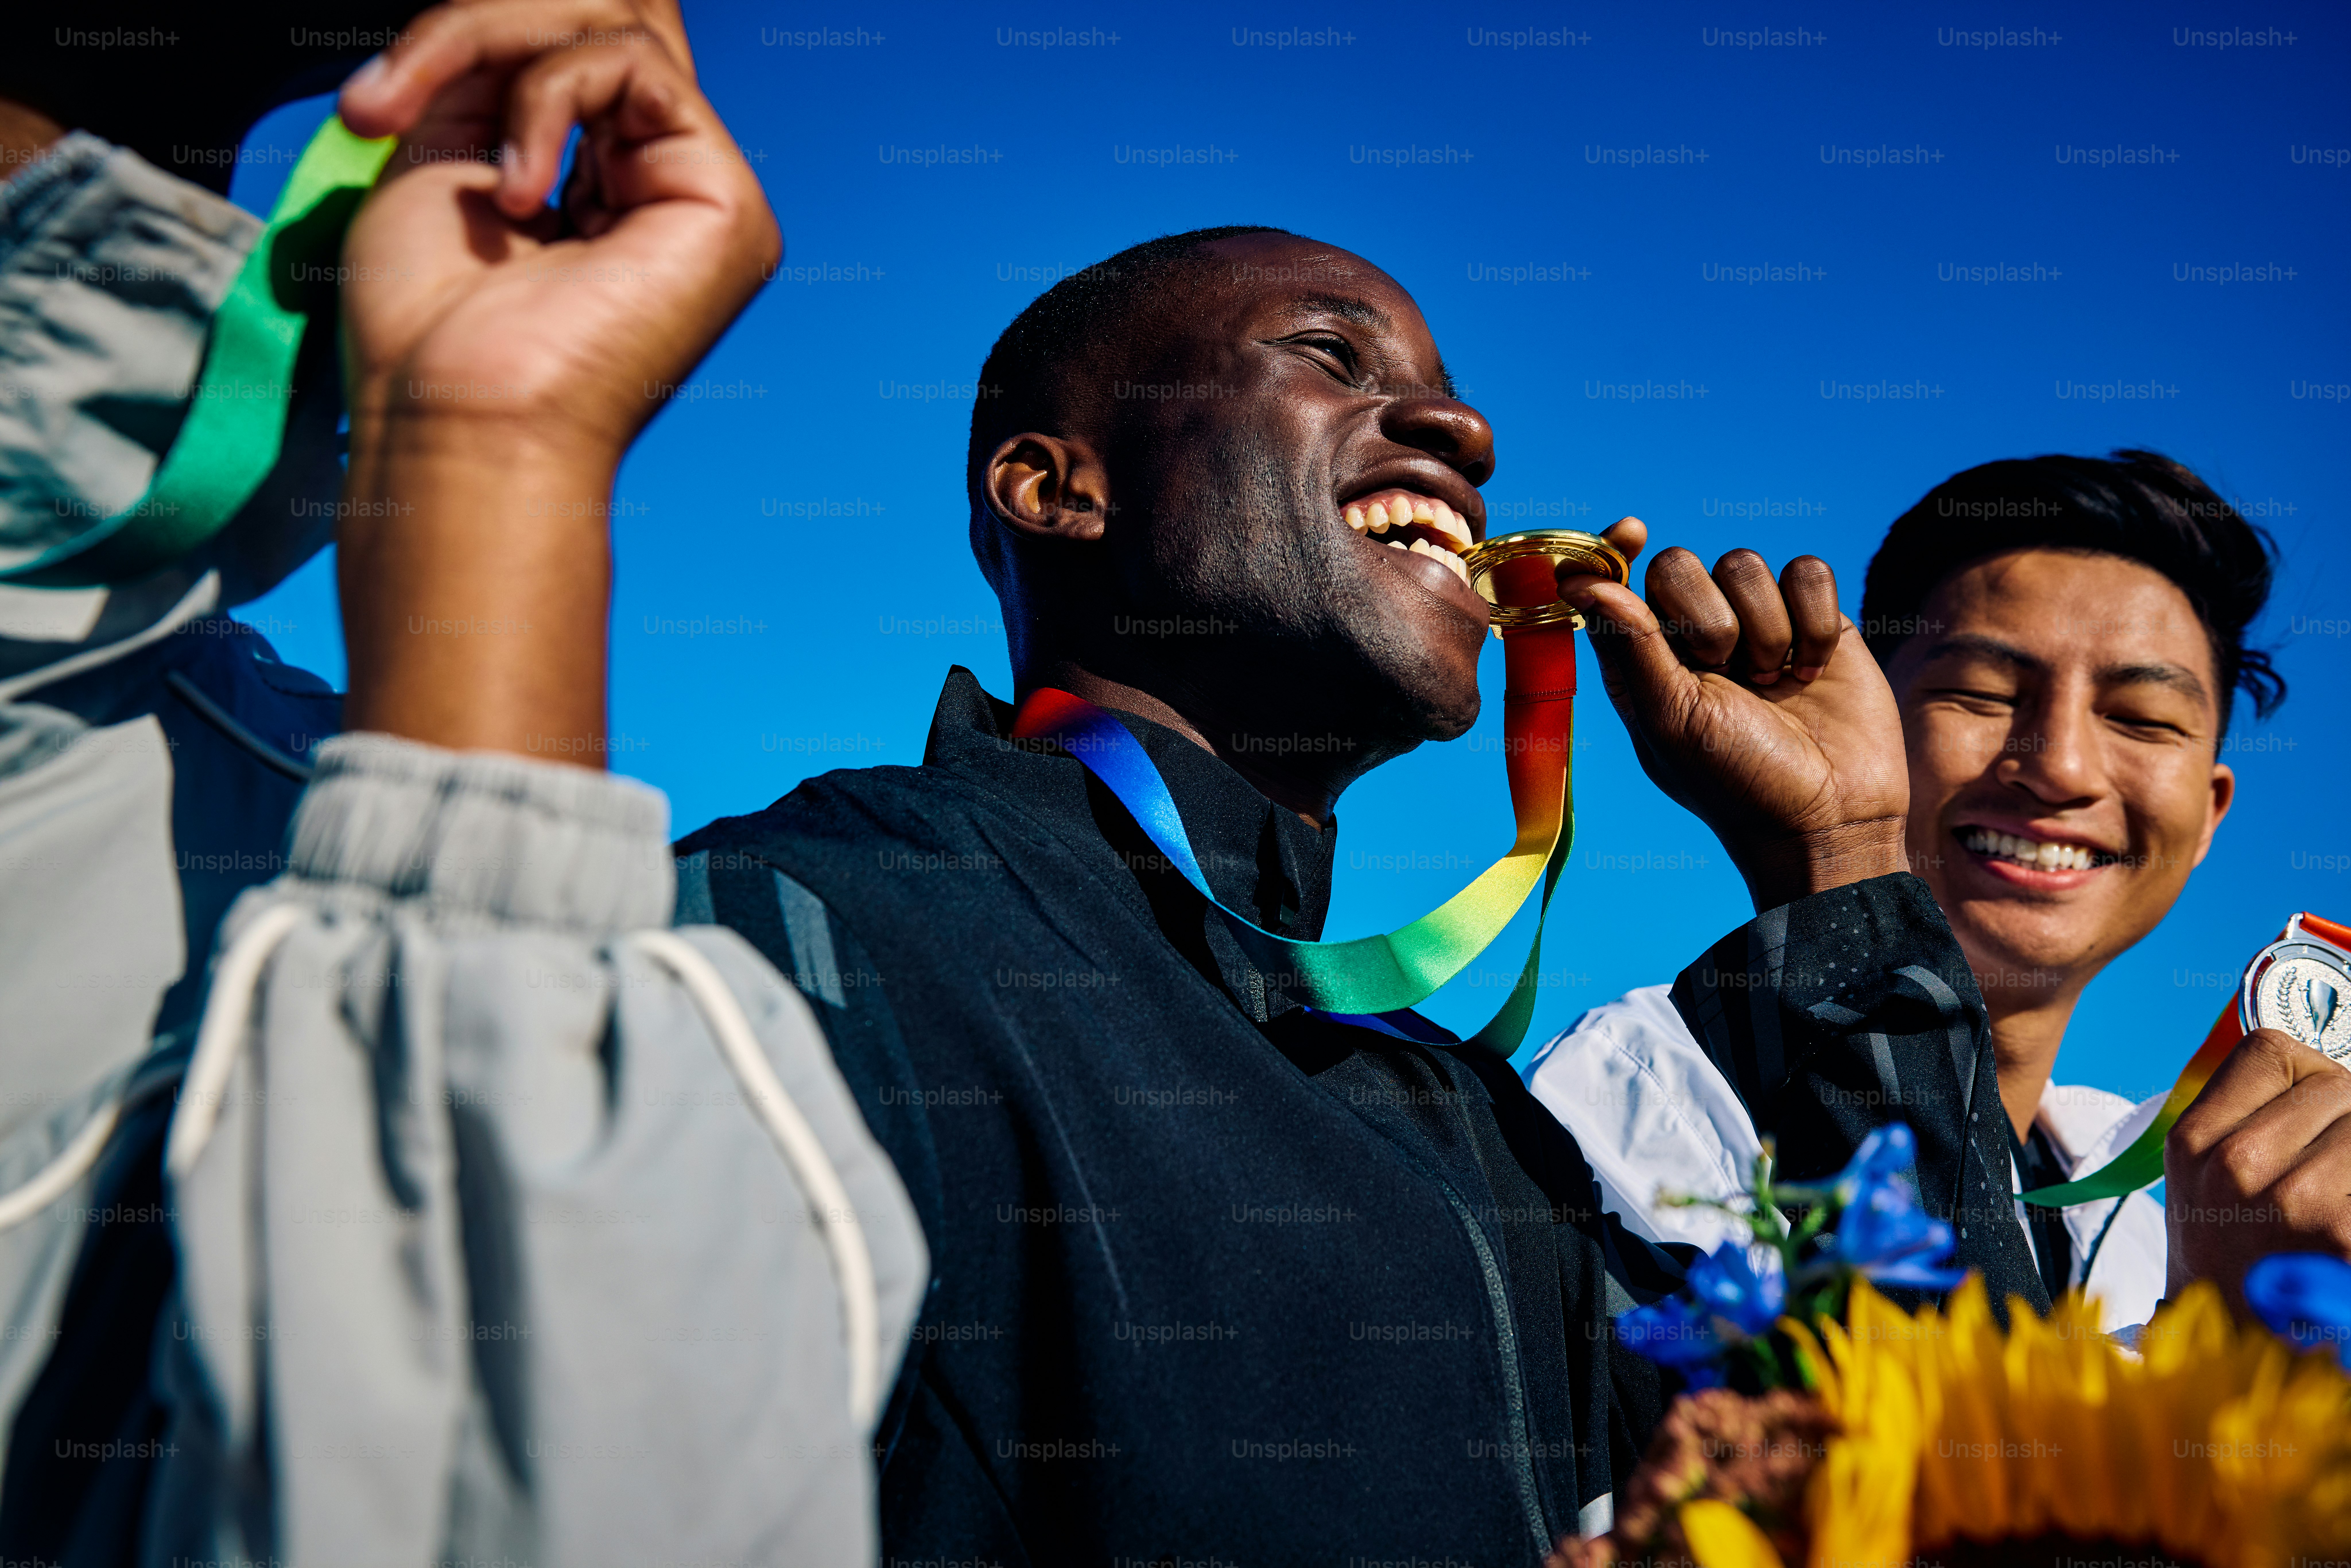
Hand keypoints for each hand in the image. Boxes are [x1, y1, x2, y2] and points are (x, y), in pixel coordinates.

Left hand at [328, 0, 778, 757]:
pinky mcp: (725, 201)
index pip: (583, 42)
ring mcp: (705, 190)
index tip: (393, 87)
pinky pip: (633, 63)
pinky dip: (544, 100)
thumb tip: (505, 8)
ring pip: (615, 20)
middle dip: (483, 25)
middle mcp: (668, 180)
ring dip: (489, 44)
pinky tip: (514, 193)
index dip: (497, 28)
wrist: (459, 419)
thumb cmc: (429, 327)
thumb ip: (485, 69)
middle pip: (606, 12)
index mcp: (608, 182)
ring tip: (414, 123)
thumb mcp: (438, 150)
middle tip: (391, 98)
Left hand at [1561, 542, 1908, 910]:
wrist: (1829, 816)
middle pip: (1680, 564)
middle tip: (1725, 671)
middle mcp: (1694, 635)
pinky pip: (1806, 572)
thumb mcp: (1671, 719)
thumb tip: (1580, 580)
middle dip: (1705, 616)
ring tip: (1772, 680)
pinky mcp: (1815, 621)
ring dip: (1762, 626)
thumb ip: (1630, 645)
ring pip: (1746, 563)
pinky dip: (1811, 619)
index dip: (1615, 551)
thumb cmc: (1738, 780)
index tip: (1631, 531)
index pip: (1616, 580)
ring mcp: (1756, 623)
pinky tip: (1812, 669)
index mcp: (1642, 659)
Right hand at [2164, 1028, 2350, 1309]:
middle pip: (2339, 1089)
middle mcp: (2235, 1165)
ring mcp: (2295, 1204)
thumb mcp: (2203, 1185)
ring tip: (2340, 1209)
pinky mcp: (2345, 1241)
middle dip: (2350, 1127)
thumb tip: (2332, 1082)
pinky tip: (2347, 1242)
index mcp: (2192, 1142)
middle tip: (2336, 1178)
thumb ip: (2244, 1122)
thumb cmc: (2233, 1266)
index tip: (2311, 1122)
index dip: (2306, 1081)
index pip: (2270, 1052)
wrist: (2238, 1362)